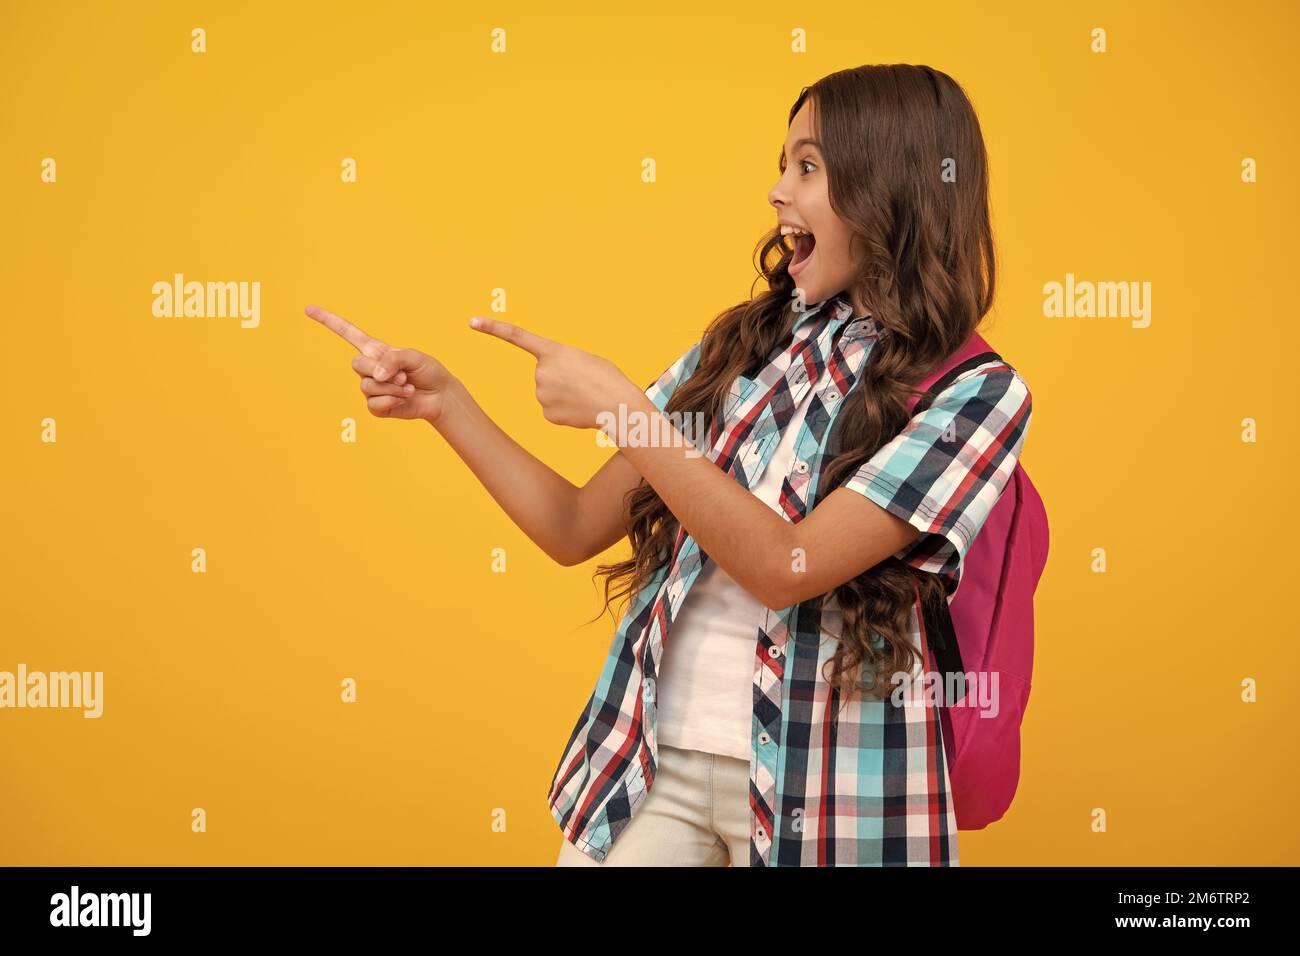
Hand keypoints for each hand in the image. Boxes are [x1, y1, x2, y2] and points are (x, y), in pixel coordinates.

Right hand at [305, 305, 456, 422]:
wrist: (440, 395)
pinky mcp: (376, 406)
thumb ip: (392, 359)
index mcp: (375, 350)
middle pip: (357, 364)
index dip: (327, 321)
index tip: (308, 309)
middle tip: (404, 375)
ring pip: (367, 386)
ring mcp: (370, 388)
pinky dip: (392, 401)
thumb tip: (375, 376)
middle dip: (382, 371)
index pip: (346, 332)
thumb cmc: (428, 371)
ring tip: (408, 387)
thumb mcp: (413, 357)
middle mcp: (369, 368)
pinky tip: (403, 399)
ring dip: (393, 388)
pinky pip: (373, 404)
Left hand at [468, 315, 636, 428]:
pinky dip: (566, 411)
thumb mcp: (585, 360)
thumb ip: (562, 365)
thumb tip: (551, 387)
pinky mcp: (546, 415)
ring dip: (564, 395)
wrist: (618, 405)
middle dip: (561, 379)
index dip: (493, 328)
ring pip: (548, 393)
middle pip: (544, 375)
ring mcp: (541, 394)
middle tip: (584, 382)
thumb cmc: (608, 379)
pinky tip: (580, 409)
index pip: (516, 336)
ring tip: (585, 395)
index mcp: (553, 351)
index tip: (472, 321)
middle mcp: (541, 372)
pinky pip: (552, 410)